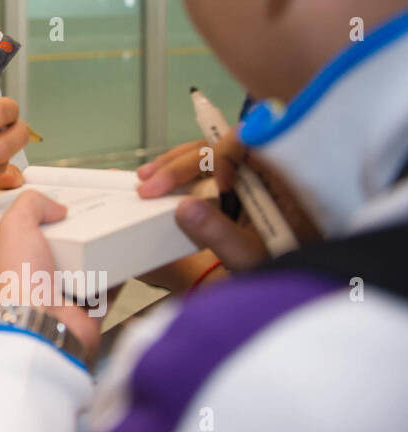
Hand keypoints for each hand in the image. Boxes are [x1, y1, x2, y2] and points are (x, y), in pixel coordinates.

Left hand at [0, 190, 99, 360]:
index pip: (14, 244)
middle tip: (82, 222)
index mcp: (0, 272)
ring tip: (103, 235)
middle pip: (52, 257)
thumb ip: (30, 205)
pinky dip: (115, 278)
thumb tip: (55, 207)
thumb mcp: (13, 227)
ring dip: (92, 258)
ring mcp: (56, 305)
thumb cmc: (16, 284)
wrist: (40, 328)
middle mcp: (27, 291)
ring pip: (80, 274)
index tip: (50, 214)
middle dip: (67, 242)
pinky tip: (122, 259)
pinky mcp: (84, 316)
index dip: (30, 228)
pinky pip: (105, 292)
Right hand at [137, 133, 318, 276]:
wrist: (286, 289)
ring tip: (145, 180)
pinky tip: (157, 184)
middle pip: (220, 147)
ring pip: (207, 155)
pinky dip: (179, 175)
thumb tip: (183, 208)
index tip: (220, 186)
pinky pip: (204, 171)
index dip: (229, 155)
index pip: (253, 143)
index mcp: (283, 180)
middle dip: (184, 163)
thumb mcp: (250, 257)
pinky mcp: (231, 190)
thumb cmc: (280, 273)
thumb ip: (220, 234)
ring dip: (175, 165)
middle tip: (151, 184)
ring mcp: (246, 179)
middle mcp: (264, 171)